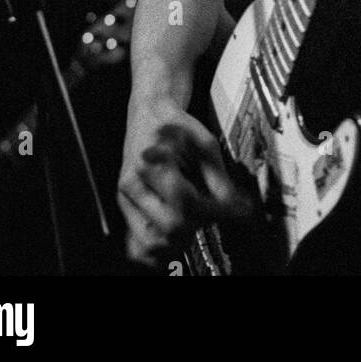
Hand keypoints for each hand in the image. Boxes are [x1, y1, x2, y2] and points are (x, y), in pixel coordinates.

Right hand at [118, 101, 253, 268]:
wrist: (150, 114)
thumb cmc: (176, 125)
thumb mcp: (205, 142)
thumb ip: (218, 178)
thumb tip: (234, 207)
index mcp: (153, 163)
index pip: (186, 202)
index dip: (215, 211)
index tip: (235, 210)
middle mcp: (134, 184)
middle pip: (171, 226)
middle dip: (199, 225)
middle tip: (213, 213)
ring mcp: (126, 199)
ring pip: (152, 242)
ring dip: (180, 240)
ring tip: (195, 222)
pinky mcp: (126, 209)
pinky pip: (138, 244)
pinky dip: (159, 247)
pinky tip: (177, 233)